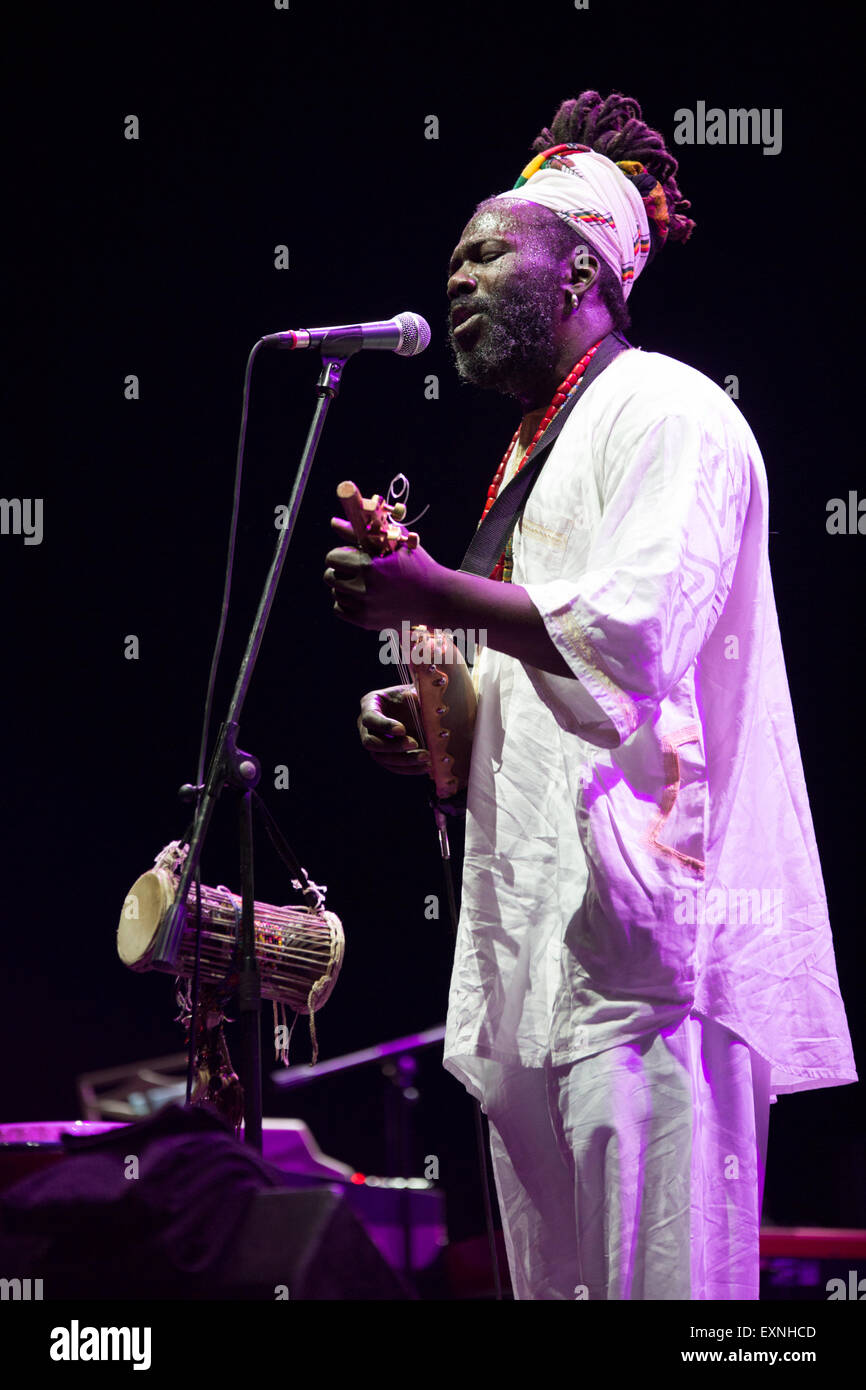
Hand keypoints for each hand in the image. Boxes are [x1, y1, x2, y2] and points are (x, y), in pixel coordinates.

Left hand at [324, 517, 444, 629]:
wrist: (436, 598)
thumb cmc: (416, 565)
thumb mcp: (393, 543)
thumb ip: (360, 532)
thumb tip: (334, 523)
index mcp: (369, 567)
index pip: (332, 558)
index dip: (342, 554)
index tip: (354, 555)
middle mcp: (364, 590)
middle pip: (330, 577)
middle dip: (341, 570)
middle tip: (358, 569)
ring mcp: (364, 608)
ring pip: (335, 594)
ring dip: (345, 587)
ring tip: (364, 583)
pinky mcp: (366, 622)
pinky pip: (340, 610)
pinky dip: (347, 602)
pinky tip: (364, 596)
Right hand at [358, 686, 431, 775]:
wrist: (420, 708)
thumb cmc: (415, 695)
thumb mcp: (415, 690)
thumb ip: (416, 693)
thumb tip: (413, 697)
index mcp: (370, 705)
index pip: (370, 718)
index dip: (384, 726)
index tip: (402, 730)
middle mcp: (367, 726)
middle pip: (370, 742)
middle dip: (392, 746)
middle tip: (415, 743)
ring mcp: (375, 743)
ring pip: (382, 758)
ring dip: (404, 760)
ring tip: (425, 757)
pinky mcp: (385, 757)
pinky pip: (393, 767)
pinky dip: (409, 769)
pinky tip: (426, 766)